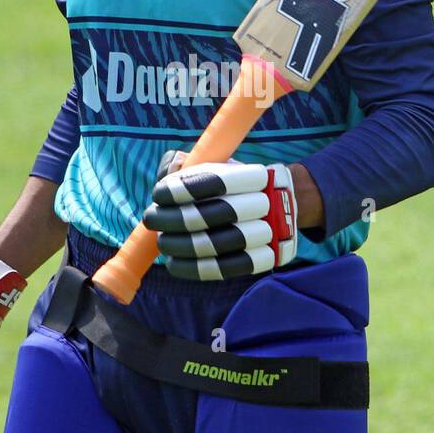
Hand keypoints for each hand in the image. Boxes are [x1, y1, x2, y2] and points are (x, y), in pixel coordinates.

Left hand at [143, 153, 297, 280]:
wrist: (282, 208)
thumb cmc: (236, 186)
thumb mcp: (220, 165)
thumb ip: (190, 164)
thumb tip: (170, 168)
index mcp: (254, 176)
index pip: (216, 181)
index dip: (183, 189)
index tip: (158, 194)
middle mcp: (265, 204)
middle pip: (214, 215)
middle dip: (175, 219)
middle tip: (152, 219)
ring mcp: (268, 234)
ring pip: (218, 244)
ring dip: (181, 246)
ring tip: (162, 242)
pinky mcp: (265, 259)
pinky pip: (226, 269)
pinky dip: (195, 268)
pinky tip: (174, 263)